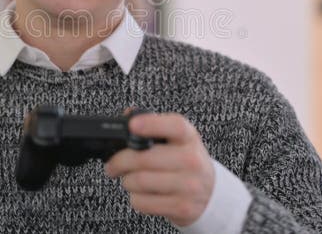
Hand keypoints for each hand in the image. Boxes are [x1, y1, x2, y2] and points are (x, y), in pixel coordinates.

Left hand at [105, 112, 214, 226]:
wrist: (209, 190)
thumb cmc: (185, 160)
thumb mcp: (177, 138)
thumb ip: (153, 124)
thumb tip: (127, 115)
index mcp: (189, 137)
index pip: (174, 126)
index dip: (152, 124)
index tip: (132, 125)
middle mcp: (192, 160)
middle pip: (144, 158)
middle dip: (119, 162)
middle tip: (112, 165)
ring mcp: (189, 185)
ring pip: (140, 181)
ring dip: (127, 181)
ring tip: (129, 179)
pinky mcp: (182, 207)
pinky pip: (144, 203)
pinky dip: (135, 198)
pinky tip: (141, 193)